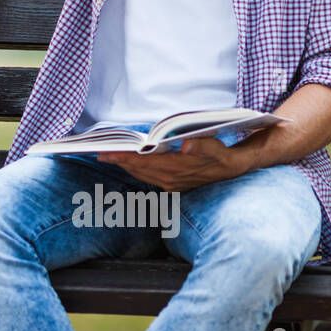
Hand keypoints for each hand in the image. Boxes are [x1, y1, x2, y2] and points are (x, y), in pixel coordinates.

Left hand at [96, 136, 253, 190]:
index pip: (143, 162)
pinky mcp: (172, 185)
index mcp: (176, 168)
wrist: (232, 169)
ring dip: (124, 166)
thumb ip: (200, 145)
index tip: (106, 153)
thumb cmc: (220, 153)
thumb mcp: (214, 146)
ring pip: (140, 174)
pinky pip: (147, 177)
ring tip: (108, 156)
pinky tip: (127, 163)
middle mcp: (170, 179)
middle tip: (98, 152)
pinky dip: (135, 170)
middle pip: (137, 169)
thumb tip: (185, 145)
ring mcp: (170, 184)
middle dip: (117, 161)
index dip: (123, 157)